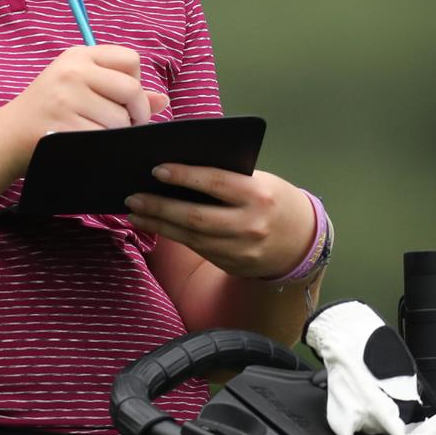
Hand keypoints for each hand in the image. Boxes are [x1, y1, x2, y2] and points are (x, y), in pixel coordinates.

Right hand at [0, 45, 169, 174]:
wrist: (7, 136)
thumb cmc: (50, 111)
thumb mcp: (81, 88)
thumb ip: (122, 90)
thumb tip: (164, 100)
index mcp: (79, 55)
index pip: (131, 59)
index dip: (136, 83)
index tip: (126, 101)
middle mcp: (72, 71)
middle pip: (131, 89)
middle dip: (137, 113)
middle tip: (128, 126)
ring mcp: (66, 98)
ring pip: (120, 119)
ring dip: (117, 134)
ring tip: (98, 134)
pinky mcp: (63, 125)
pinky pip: (104, 138)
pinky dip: (103, 146)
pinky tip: (89, 145)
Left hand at [124, 166, 313, 278]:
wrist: (302, 240)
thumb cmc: (273, 199)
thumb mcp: (259, 181)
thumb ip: (227, 178)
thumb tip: (179, 171)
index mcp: (259, 195)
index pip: (216, 182)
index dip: (184, 176)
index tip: (157, 170)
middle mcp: (250, 225)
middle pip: (196, 216)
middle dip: (160, 206)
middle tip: (134, 197)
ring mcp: (241, 250)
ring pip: (191, 237)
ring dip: (159, 224)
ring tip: (136, 212)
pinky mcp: (232, 264)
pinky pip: (197, 248)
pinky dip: (174, 235)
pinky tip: (157, 225)